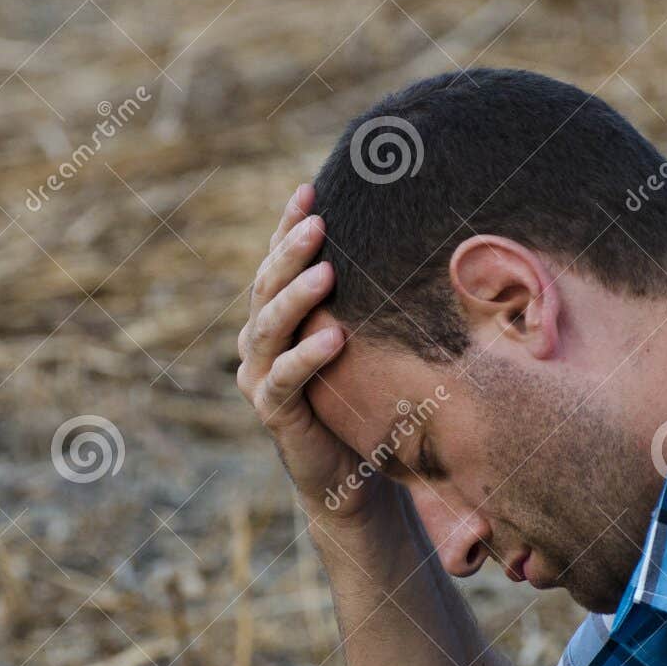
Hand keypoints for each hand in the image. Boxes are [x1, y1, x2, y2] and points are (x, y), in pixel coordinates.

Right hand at [236, 184, 384, 521]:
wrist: (348, 477)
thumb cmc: (359, 398)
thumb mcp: (362, 341)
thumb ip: (363, 300)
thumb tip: (408, 240)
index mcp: (274, 318)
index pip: (275, 262)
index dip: (286, 226)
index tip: (309, 189)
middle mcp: (257, 342)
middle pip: (266, 286)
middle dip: (290, 250)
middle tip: (319, 222)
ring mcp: (259, 377)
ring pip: (269, 326)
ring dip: (296, 296)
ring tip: (326, 271)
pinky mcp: (273, 412)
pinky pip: (285, 379)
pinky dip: (307, 357)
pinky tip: (334, 336)